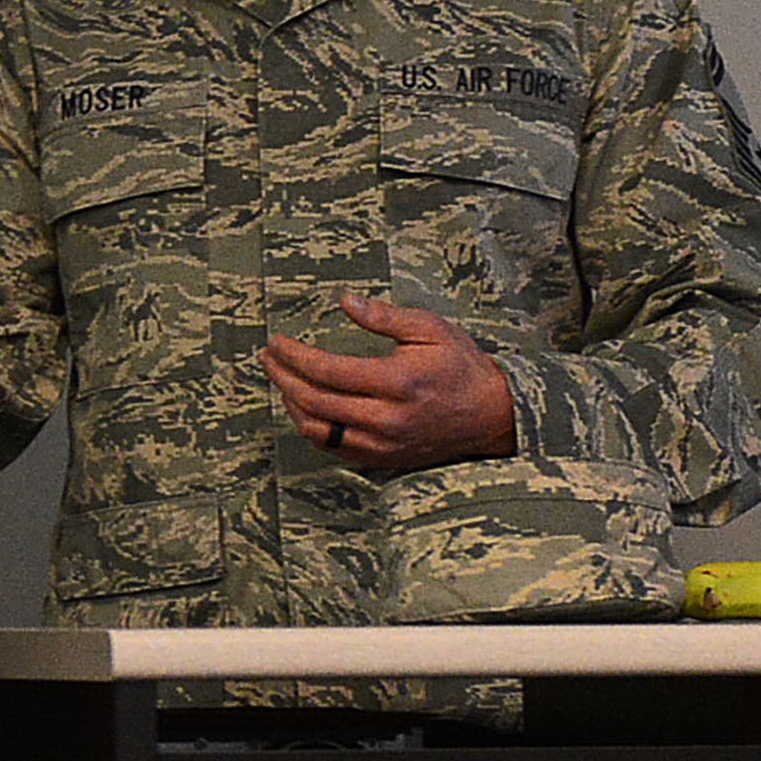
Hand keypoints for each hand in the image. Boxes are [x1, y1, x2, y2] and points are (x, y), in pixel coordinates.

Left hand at [260, 292, 514, 469]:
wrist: (493, 416)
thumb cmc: (462, 367)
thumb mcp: (431, 329)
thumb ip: (385, 317)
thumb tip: (346, 301)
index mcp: (396, 383)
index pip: (327, 371)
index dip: (293, 356)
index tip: (276, 342)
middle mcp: (386, 419)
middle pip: (314, 402)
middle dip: (281, 377)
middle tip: (266, 358)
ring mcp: (383, 444)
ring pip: (318, 430)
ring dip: (291, 404)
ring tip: (280, 380)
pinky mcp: (384, 459)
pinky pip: (334, 448)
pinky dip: (311, 427)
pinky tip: (303, 407)